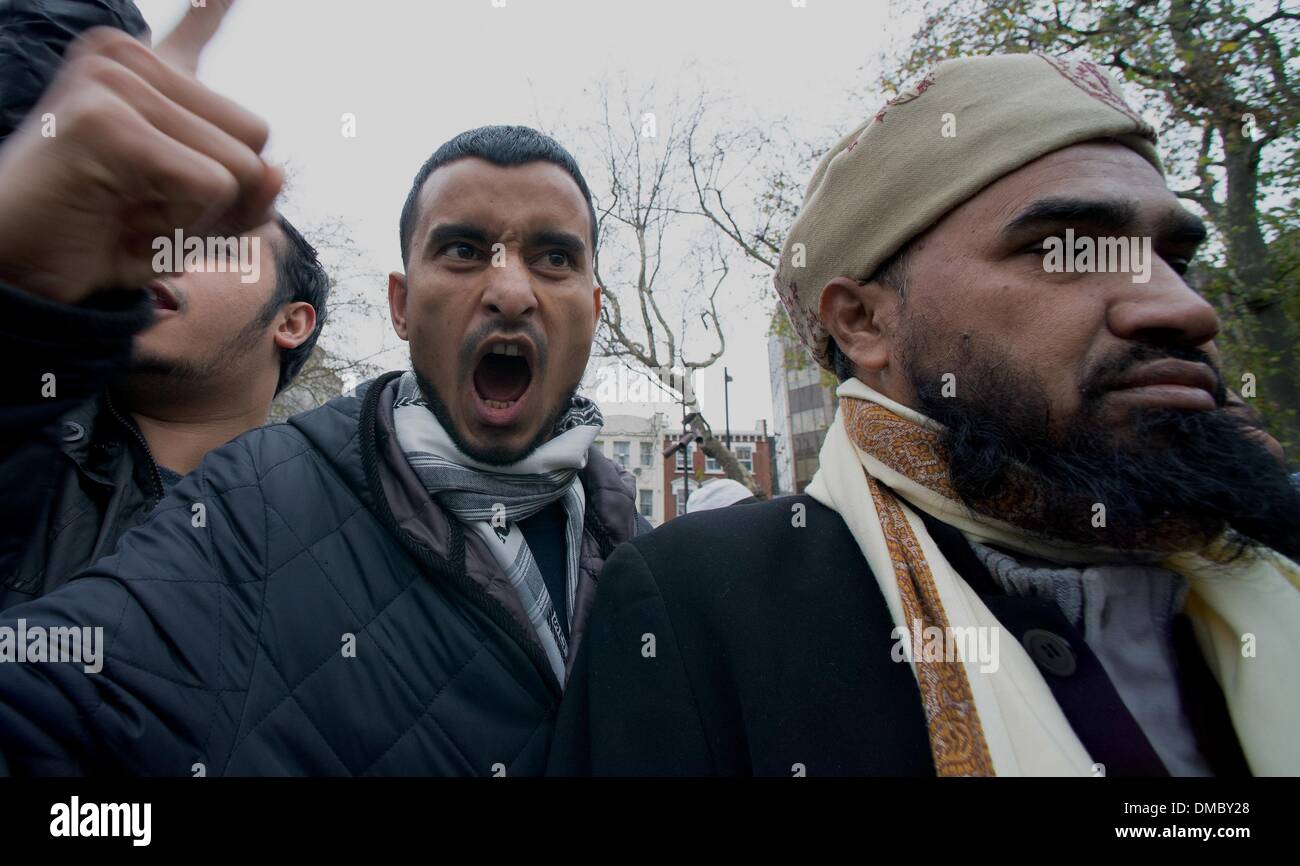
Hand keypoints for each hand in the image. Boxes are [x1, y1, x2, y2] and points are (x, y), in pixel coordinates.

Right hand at [0, 0, 279, 303]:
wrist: (20, 272)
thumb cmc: (108, 239)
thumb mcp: (199, 213)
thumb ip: (249, 190)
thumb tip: (276, 171)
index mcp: (146, 69)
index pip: (202, 22)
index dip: (214, 6)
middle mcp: (127, 58)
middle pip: (256, 137)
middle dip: (224, 199)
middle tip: (148, 209)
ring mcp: (112, 82)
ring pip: (238, 168)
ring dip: (197, 217)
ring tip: (129, 213)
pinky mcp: (104, 120)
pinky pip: (210, 185)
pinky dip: (181, 224)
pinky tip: (122, 220)